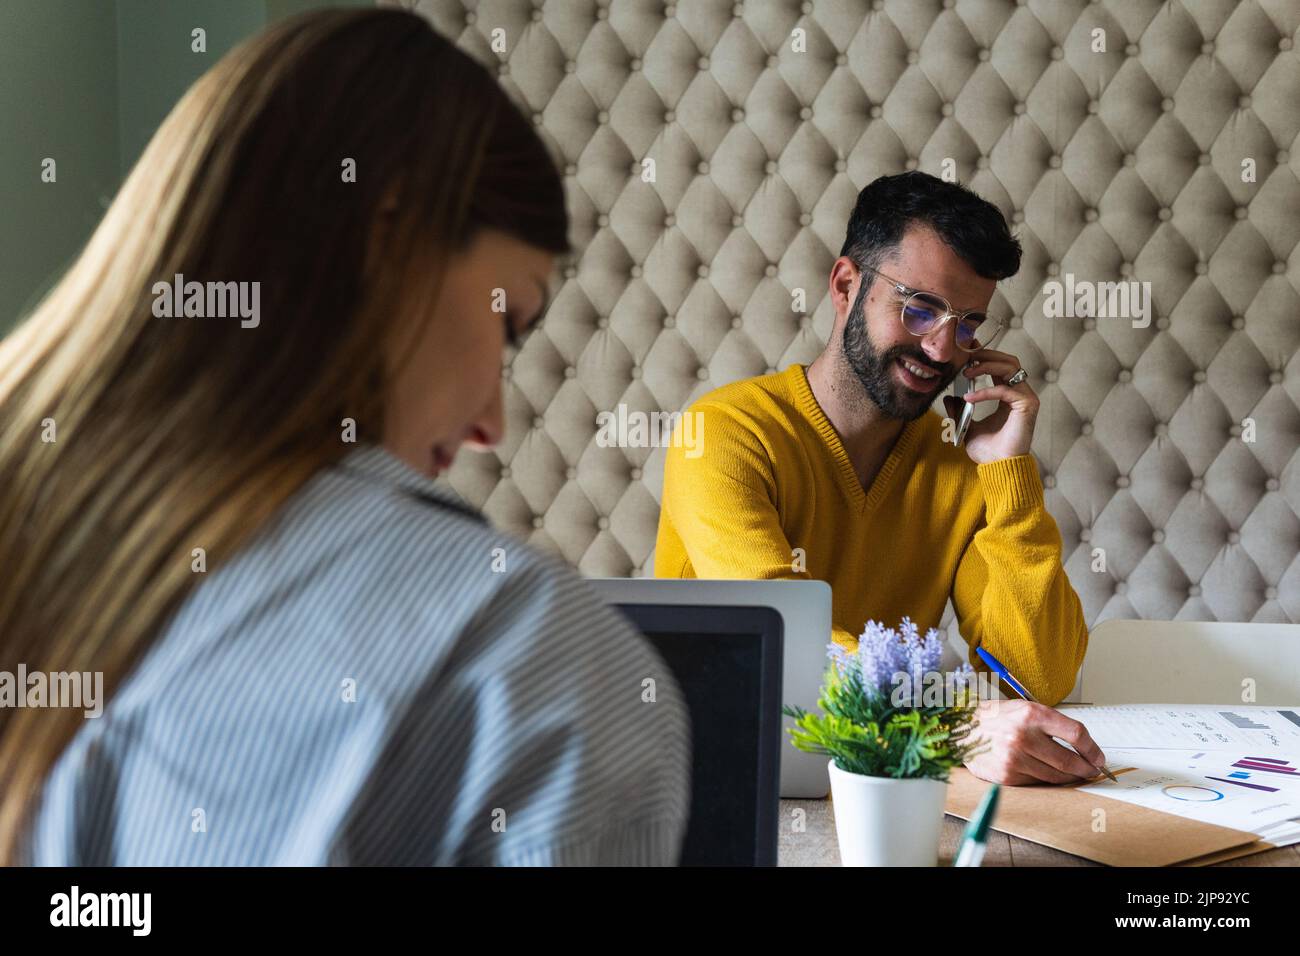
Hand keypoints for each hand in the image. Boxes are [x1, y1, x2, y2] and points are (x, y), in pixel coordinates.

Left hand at [941, 349, 1037, 463]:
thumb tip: (948, 397)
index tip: (967, 352)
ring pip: (1010, 368)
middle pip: (1008, 360)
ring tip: (966, 372)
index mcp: (1008, 396)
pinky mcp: (1027, 405)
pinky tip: (969, 397)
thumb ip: (959, 411)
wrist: (999, 467)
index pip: (1000, 367)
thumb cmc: (988, 451)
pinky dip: (985, 391)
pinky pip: (1004, 390)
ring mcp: (1026, 398)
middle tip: (967, 357)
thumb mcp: (967, 427)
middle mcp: (1019, 394)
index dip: (985, 356)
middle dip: (986, 355)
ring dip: (986, 366)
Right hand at [964, 699, 1108, 785]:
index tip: (1098, 756)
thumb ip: (1051, 724)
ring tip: (1075, 774)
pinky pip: (1037, 782)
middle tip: (1092, 769)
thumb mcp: (1023, 708)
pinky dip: (1047, 780)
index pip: (1076, 734)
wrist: (962, 730)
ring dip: (1070, 778)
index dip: (1092, 748)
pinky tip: (1048, 774)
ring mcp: (1015, 758)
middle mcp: (1023, 736)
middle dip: (1086, 768)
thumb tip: (1082, 745)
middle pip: (1069, 760)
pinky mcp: (1008, 775)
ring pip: (1055, 776)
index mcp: (1031, 714)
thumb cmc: (995, 718)